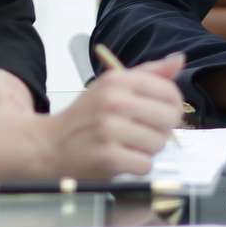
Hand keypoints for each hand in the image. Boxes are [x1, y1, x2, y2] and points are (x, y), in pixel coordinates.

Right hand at [38, 52, 184, 176]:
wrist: (47, 146)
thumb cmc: (85, 116)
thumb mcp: (112, 85)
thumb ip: (149, 73)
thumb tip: (179, 60)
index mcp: (118, 81)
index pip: (169, 92)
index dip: (173, 106)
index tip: (163, 113)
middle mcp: (114, 102)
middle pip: (169, 118)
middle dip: (162, 129)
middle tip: (144, 131)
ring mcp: (110, 131)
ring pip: (159, 143)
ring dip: (148, 149)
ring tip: (129, 145)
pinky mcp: (107, 158)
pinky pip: (145, 164)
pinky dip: (137, 166)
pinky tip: (122, 159)